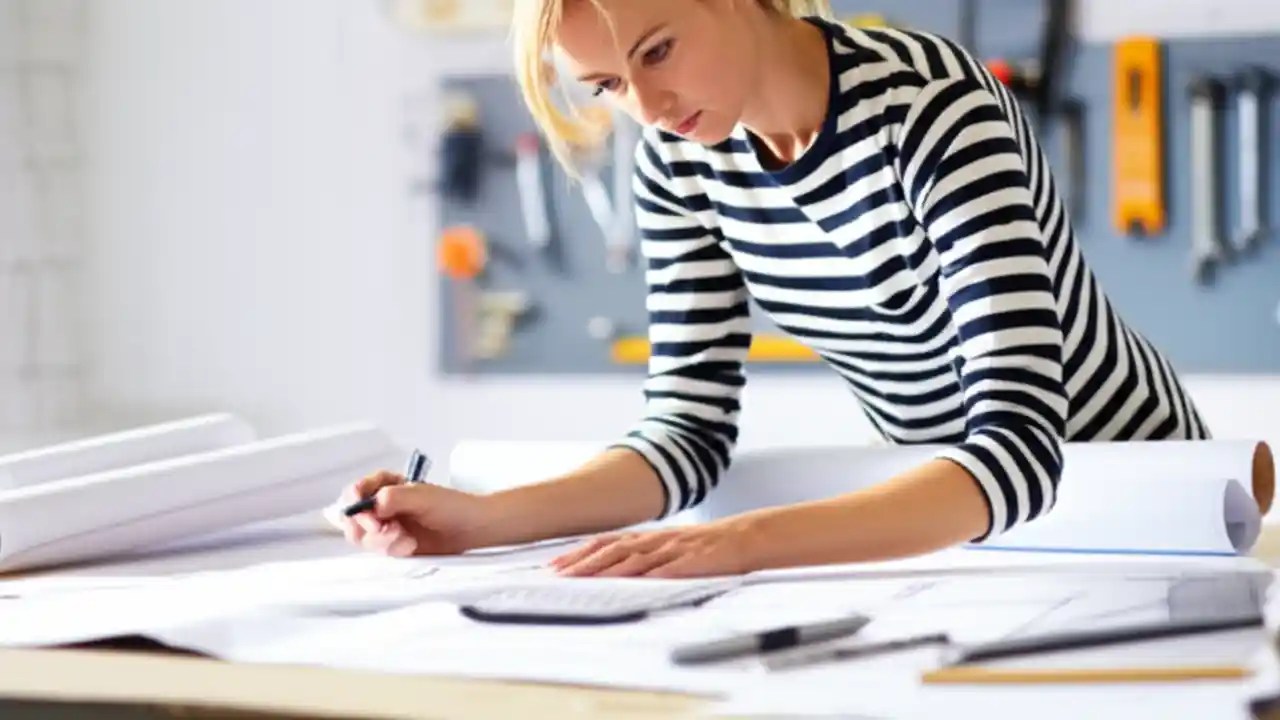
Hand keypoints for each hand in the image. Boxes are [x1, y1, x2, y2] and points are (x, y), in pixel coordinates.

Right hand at [324, 471, 494, 556]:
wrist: (472, 528)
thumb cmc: (452, 506)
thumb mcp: (422, 496)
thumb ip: (393, 498)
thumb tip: (372, 505)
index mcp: (385, 485)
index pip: (355, 492)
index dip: (356, 506)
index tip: (373, 519)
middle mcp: (380, 505)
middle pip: (352, 519)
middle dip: (369, 529)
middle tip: (391, 531)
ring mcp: (385, 526)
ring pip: (364, 538)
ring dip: (383, 541)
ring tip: (407, 539)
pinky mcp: (393, 545)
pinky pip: (379, 551)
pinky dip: (393, 550)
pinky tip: (411, 546)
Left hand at [549, 518, 759, 578]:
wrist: (743, 538)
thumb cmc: (705, 548)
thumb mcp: (669, 549)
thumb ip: (644, 559)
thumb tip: (615, 574)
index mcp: (648, 538)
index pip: (606, 543)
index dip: (580, 553)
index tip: (556, 566)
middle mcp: (655, 540)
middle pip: (611, 549)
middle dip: (582, 563)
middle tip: (558, 576)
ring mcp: (671, 549)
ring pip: (632, 558)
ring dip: (604, 570)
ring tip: (582, 580)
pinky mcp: (690, 561)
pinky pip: (666, 569)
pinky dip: (647, 576)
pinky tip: (630, 584)